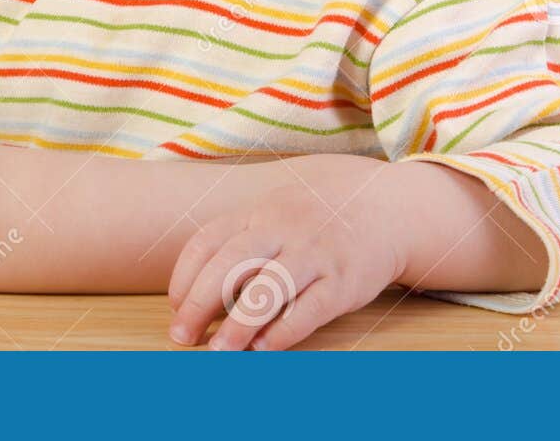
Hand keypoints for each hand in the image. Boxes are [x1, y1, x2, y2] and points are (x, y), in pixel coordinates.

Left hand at [166, 157, 411, 349]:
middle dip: (200, 302)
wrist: (384, 208)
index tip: (176, 306)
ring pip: (269, 289)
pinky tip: (264, 349)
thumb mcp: (274, 215)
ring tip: (219, 351)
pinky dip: (285, 331)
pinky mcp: (345, 280)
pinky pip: (311, 308)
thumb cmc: (315, 220)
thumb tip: (195, 294)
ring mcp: (315, 253)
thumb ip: (239, 244)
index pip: (209, 241)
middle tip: (182, 336)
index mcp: (258, 213)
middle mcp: (283, 229)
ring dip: (239, 324)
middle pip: (232, 264)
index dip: (185, 276)